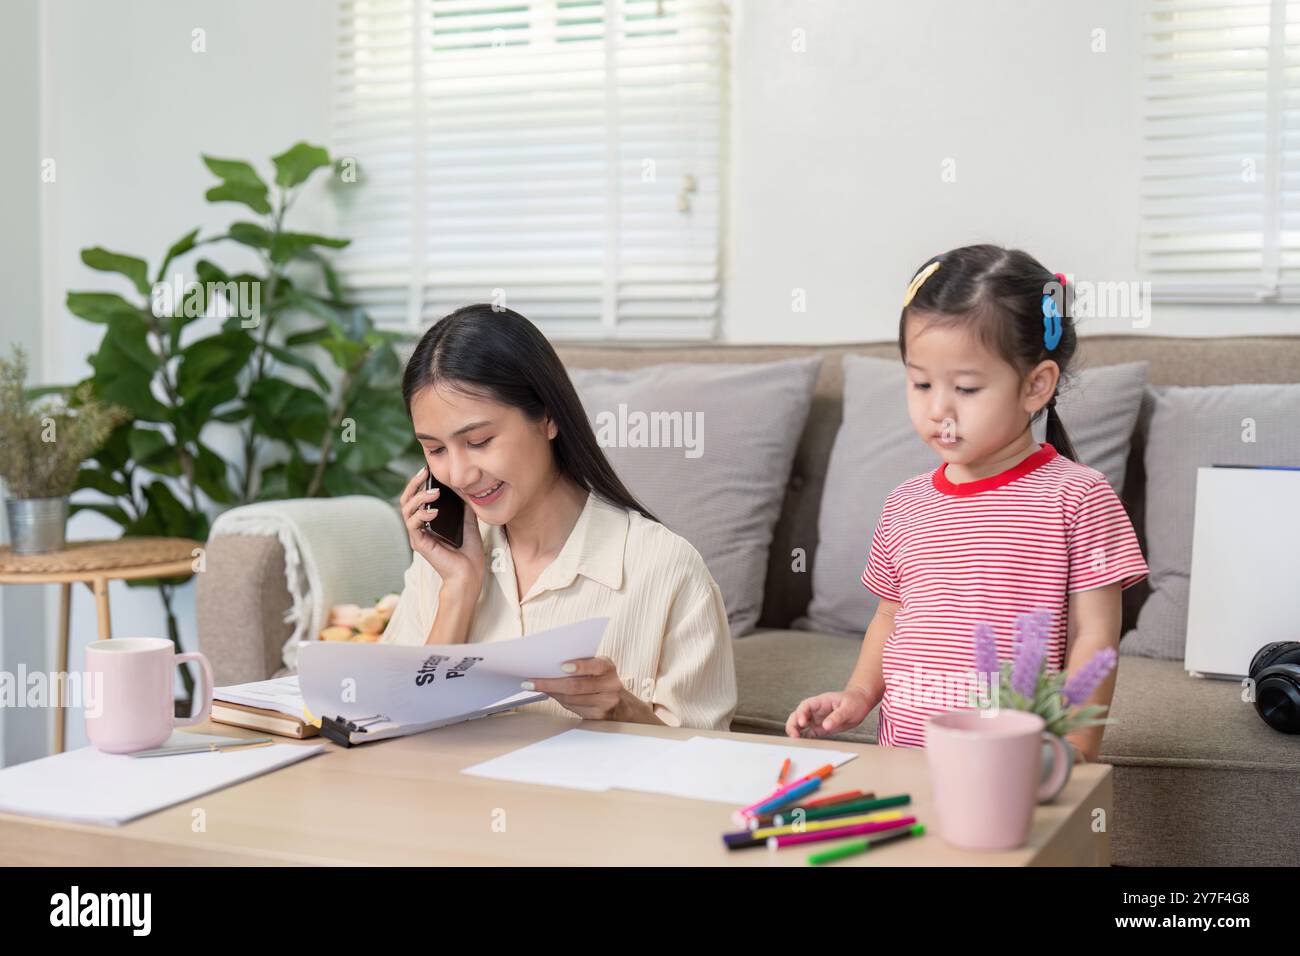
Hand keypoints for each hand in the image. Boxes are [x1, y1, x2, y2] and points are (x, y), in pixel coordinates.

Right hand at [400, 466, 484, 592]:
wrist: (469, 574)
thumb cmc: (469, 553)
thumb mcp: (469, 524)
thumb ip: (463, 508)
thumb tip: (464, 489)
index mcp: (429, 522)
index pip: (418, 498)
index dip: (420, 483)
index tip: (428, 469)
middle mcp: (421, 527)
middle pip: (407, 500)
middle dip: (414, 484)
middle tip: (424, 472)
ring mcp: (418, 535)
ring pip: (407, 510)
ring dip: (419, 498)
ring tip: (434, 493)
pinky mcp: (420, 544)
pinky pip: (413, 525)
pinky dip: (421, 515)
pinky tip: (434, 511)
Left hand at [523, 656, 647, 721]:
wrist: (621, 704)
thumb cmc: (601, 680)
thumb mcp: (597, 667)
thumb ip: (581, 663)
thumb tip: (549, 664)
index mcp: (608, 668)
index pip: (595, 666)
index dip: (580, 666)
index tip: (562, 666)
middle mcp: (610, 686)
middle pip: (576, 686)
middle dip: (551, 683)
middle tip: (531, 681)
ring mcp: (605, 703)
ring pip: (571, 699)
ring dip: (551, 693)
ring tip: (534, 686)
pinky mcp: (598, 717)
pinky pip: (573, 709)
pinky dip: (559, 701)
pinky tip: (549, 695)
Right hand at [785, 688, 870, 738]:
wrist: (860, 704)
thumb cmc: (854, 702)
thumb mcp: (848, 708)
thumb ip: (836, 716)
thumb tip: (825, 725)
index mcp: (820, 702)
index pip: (805, 706)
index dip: (801, 713)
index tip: (802, 723)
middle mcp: (815, 710)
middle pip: (798, 715)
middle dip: (793, 724)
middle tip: (793, 735)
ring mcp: (816, 719)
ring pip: (800, 725)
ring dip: (795, 731)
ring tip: (796, 741)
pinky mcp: (820, 728)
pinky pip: (809, 733)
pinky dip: (805, 739)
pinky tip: (804, 745)